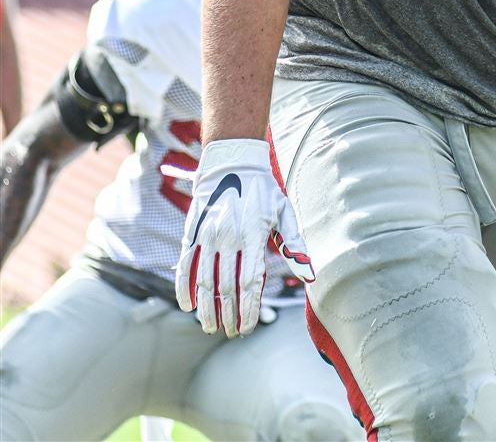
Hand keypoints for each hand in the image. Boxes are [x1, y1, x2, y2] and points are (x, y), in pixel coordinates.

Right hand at [174, 138, 313, 336]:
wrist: (233, 162)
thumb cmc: (263, 192)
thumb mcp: (284, 212)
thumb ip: (295, 244)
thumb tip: (310, 275)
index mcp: (254, 234)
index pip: (251, 281)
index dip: (249, 308)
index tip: (248, 328)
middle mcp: (229, 237)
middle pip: (227, 287)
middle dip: (229, 315)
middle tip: (232, 333)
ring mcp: (208, 235)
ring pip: (205, 281)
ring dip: (207, 309)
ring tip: (211, 327)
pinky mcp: (192, 232)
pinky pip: (185, 266)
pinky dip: (185, 288)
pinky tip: (189, 306)